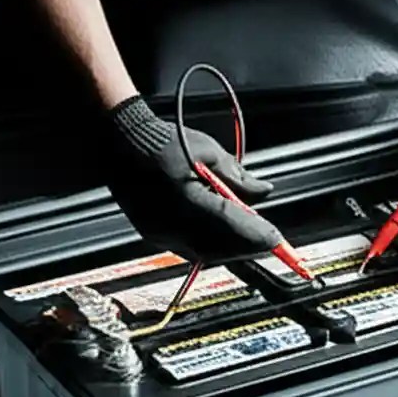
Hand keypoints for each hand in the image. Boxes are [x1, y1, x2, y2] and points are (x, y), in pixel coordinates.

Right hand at [106, 96, 281, 262]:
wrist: (120, 143)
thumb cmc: (164, 142)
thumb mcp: (209, 152)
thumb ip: (239, 178)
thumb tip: (263, 192)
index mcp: (188, 199)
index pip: (233, 226)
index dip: (258, 235)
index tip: (276, 240)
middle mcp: (172, 222)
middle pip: (221, 248)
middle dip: (247, 247)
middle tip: (267, 242)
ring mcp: (160, 232)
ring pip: (205, 254)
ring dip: (230, 250)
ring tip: (248, 239)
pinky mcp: (153, 235)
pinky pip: (188, 249)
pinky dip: (210, 247)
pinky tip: (222, 237)